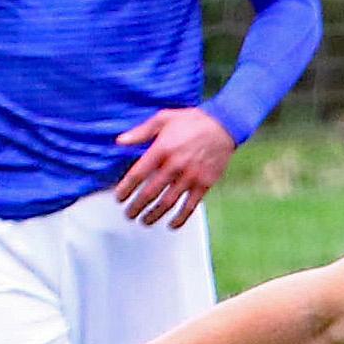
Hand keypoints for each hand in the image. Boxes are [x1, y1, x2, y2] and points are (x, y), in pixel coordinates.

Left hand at [114, 106, 235, 226]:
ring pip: (167, 203)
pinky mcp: (204, 184)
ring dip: (154, 215)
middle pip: (149, 193)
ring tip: (144, 221)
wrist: (224, 125)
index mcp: (162, 149)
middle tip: (129, 214)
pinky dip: (180, 218)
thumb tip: (119, 141)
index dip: (126, 189)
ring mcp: (190, 177)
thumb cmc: (192, 121)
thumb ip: (140, 132)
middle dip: (136, 207)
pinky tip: (172, 225)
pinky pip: (190, 206)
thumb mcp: (163, 118)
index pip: (137, 175)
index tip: (119, 198)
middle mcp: (174, 166)